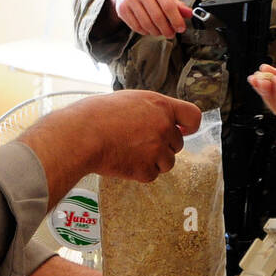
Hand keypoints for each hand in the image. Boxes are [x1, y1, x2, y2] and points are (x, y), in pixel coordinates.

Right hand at [19, 91, 201, 203]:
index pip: (193, 116)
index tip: (184, 130)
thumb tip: (157, 118)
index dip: (189, 125)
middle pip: (177, 144)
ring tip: (130, 153)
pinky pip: (151, 175)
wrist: (81, 135)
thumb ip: (149, 110)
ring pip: (167, 163)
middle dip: (163, 145)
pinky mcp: (146, 170)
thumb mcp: (128, 100)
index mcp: (160, 106)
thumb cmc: (96, 114)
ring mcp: (157, 150)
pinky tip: (124, 162)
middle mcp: (164, 127)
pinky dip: (139, 172)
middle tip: (139, 142)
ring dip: (153, 161)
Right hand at [109, 0, 194, 37]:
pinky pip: (136, 27)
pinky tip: (150, 30)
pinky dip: (145, 32)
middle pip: (157, 17)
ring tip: (161, 32)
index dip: (176, 20)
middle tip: (171, 33)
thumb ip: (176, 4)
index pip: (168, 6)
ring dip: (156, 32)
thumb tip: (189, 14)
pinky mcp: (122, 10)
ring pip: (146, 24)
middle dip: (167, 29)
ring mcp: (130, 1)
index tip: (181, 28)